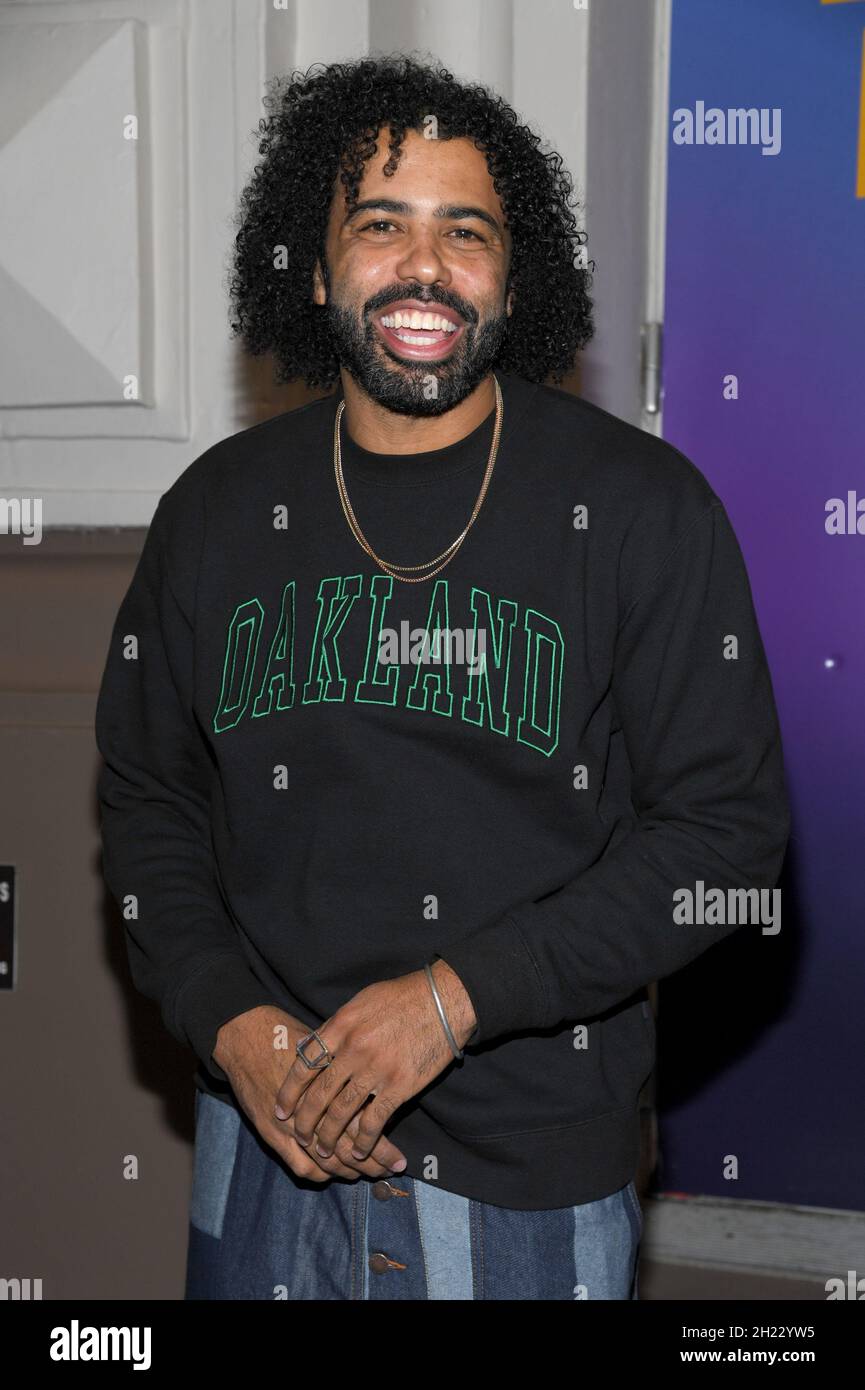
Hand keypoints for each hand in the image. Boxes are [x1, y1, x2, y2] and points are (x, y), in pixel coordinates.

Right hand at [213, 1005, 407, 1182]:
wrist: (246, 1037)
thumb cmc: (289, 1034)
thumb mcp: (327, 1046)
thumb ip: (350, 1070)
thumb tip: (380, 1083)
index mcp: (332, 1089)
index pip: (364, 1127)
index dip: (383, 1147)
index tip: (401, 1158)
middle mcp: (313, 1112)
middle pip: (350, 1149)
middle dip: (373, 1164)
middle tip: (392, 1170)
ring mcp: (292, 1128)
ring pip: (328, 1162)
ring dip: (350, 1171)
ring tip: (368, 1174)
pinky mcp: (273, 1136)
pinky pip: (302, 1166)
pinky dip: (321, 1174)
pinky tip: (334, 1174)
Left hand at [275, 961, 476, 1163]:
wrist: (442, 1001)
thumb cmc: (401, 997)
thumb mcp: (361, 1002)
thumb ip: (336, 1026)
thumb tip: (313, 1046)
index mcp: (341, 1027)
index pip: (304, 1065)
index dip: (289, 1091)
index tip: (281, 1109)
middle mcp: (354, 1050)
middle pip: (319, 1093)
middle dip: (305, 1121)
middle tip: (299, 1136)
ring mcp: (376, 1070)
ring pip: (342, 1112)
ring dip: (330, 1136)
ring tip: (323, 1150)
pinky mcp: (399, 1087)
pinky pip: (374, 1121)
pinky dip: (364, 1141)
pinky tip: (358, 1151)